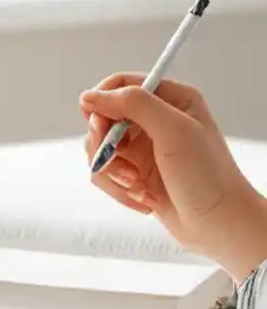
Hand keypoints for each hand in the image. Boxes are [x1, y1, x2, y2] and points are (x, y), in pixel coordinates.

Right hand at [81, 74, 266, 281]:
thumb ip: (133, 104)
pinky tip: (142, 198)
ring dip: (112, 171)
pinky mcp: (135, 173)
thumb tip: (90, 96)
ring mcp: (144, 148)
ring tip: (136, 185)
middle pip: (103, 118)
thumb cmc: (207, 177)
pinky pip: (105, 174)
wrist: (218, 224)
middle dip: (104, 144)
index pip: (121, 84)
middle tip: (116, 160)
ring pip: (100, 149)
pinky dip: (117, 188)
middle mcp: (156, 120)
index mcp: (172, 100)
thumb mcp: (173, 130)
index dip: (102, 102)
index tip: (99, 125)